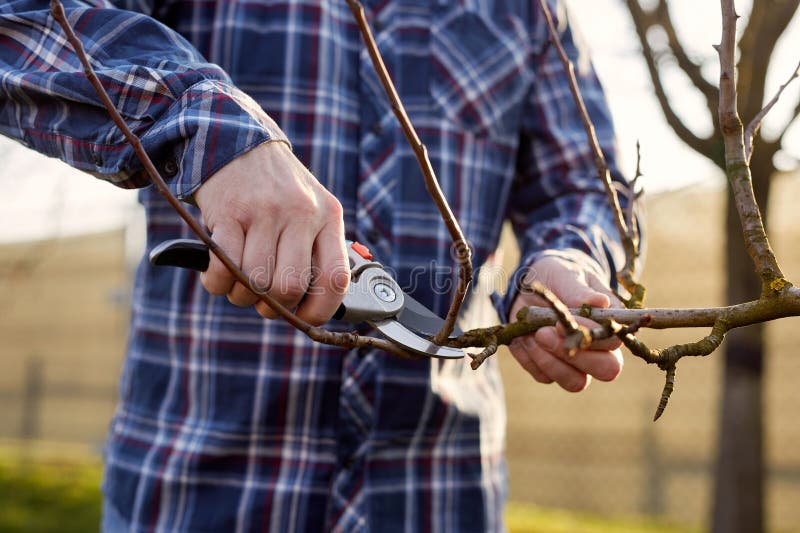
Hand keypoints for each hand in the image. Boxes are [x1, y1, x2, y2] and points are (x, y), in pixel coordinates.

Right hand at [194, 141, 349, 324]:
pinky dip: (217, 283)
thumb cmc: (278, 187)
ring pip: (253, 282)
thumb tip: (314, 304)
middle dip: (272, 307)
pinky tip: (218, 274)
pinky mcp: (229, 212)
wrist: (237, 140)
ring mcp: (265, 211)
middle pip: (289, 288)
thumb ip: (317, 249)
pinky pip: (222, 267)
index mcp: (329, 216)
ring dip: (241, 295)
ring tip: (239, 282)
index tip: (303, 317)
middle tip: (263, 300)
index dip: (319, 310)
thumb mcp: (312, 208)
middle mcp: (301, 213)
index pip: (336, 279)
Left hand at [509, 255, 623, 391]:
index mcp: (609, 323)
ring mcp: (577, 364)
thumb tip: (601, 302)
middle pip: (606, 370)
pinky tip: (523, 337)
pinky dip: (530, 358)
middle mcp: (600, 349)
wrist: (532, 283)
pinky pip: (544, 376)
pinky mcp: (552, 370)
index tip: (560, 322)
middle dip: (575, 357)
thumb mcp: (565, 275)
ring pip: (575, 382)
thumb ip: (579, 290)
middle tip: (543, 333)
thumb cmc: (558, 276)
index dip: (588, 336)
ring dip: (550, 361)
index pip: (613, 341)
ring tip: (532, 335)